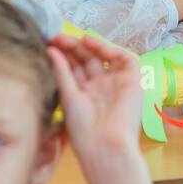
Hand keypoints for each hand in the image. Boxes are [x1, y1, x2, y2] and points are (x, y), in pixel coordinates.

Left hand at [47, 34, 142, 154]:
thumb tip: (51, 50)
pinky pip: (127, 60)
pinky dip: (112, 50)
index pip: (74, 67)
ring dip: (91, 45)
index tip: (49, 43)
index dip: (63, 54)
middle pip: (87, 59)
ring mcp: (117, 84)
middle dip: (73, 47)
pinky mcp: (133, 82)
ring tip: (75, 39)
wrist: (106, 147)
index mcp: (84, 94)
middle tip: (57, 36)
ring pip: (105, 56)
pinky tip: (94, 46)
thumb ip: (61, 72)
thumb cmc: (83, 130)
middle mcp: (101, 87)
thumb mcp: (68, 97)